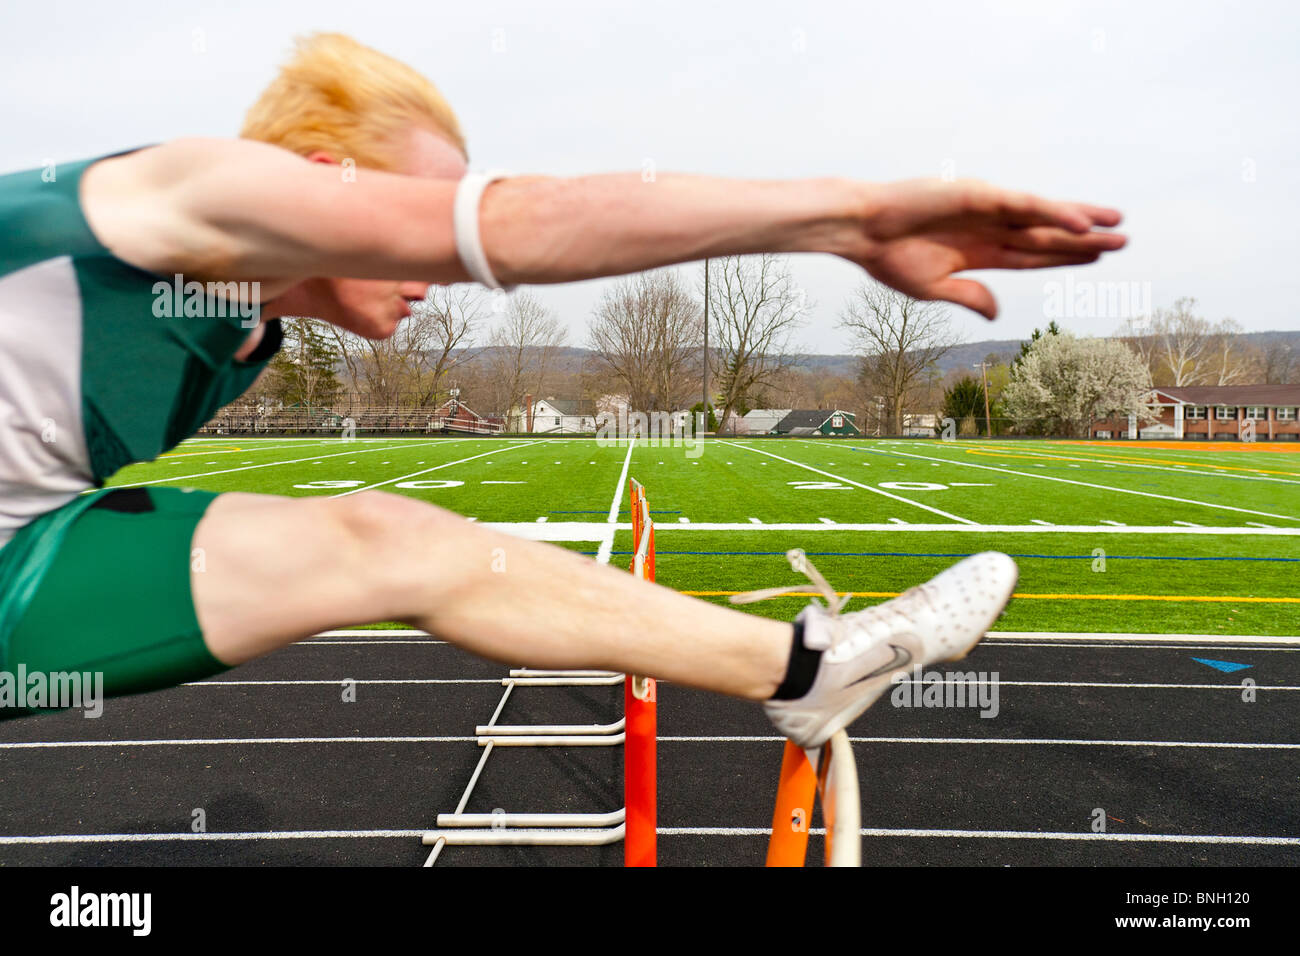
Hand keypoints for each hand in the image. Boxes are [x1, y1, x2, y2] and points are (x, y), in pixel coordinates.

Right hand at [849, 178, 1125, 318]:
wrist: (861, 230)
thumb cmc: (887, 257)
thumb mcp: (932, 287)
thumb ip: (969, 295)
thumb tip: (997, 312)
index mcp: (978, 251)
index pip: (1032, 256)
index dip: (1064, 258)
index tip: (1096, 259)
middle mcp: (989, 227)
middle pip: (1047, 236)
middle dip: (1084, 240)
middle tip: (1123, 241)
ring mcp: (987, 209)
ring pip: (1045, 217)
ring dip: (1082, 221)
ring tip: (1117, 225)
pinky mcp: (981, 194)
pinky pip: (1027, 206)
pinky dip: (1057, 213)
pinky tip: (1084, 222)